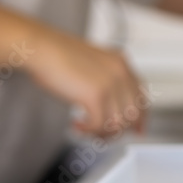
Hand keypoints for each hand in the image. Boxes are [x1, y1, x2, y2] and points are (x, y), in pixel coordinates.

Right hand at [23, 25, 146, 137]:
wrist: (41, 47)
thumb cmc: (56, 55)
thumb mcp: (91, 64)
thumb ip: (104, 80)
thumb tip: (108, 106)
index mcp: (121, 63)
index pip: (141, 96)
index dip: (141, 117)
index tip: (137, 131)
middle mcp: (120, 72)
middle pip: (133, 113)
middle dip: (118, 130)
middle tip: (101, 135)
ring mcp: (110, 83)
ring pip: (118, 123)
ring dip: (101, 132)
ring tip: (86, 130)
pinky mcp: (96, 95)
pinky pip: (100, 125)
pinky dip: (88, 131)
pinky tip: (77, 125)